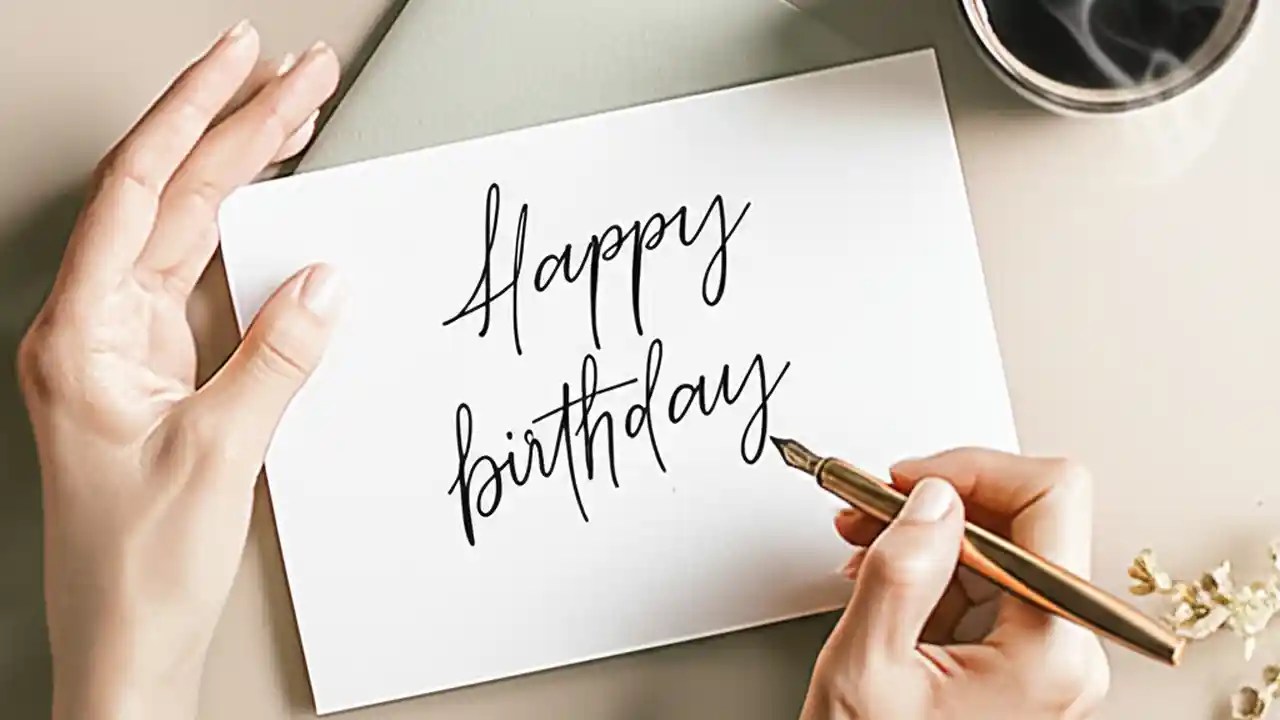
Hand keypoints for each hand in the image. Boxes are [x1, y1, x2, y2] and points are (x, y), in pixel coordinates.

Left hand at [17, 21, 341, 719]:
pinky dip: (247, 237)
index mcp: (82, 335)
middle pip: (169, 198)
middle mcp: (97, 328)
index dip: (197, 115)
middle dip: (236, 127)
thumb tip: (327, 281)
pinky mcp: (161, 369)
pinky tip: (275, 206)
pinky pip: (206, 279)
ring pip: (189, 231)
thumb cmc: (139, 565)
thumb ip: (277, 357)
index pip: (141, 192)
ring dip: (243, 172)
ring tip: (293, 114)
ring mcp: (128, 346)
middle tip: (297, 73)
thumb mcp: (219, 454)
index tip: (245, 63)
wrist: (128, 642)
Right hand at [802, 449, 1110, 719]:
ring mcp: (1048, 657)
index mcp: (1050, 652)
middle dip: (938, 499)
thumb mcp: (866, 671)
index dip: (973, 468)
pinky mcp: (1023, 660)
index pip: (1052, 499)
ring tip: (862, 541)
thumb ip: (900, 573)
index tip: (908, 478)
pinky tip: (882, 572)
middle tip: (869, 502)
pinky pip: (985, 582)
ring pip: (1002, 545)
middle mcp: (1067, 651)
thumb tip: (930, 497)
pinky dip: (931, 564)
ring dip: (926, 530)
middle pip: (1026, 519)